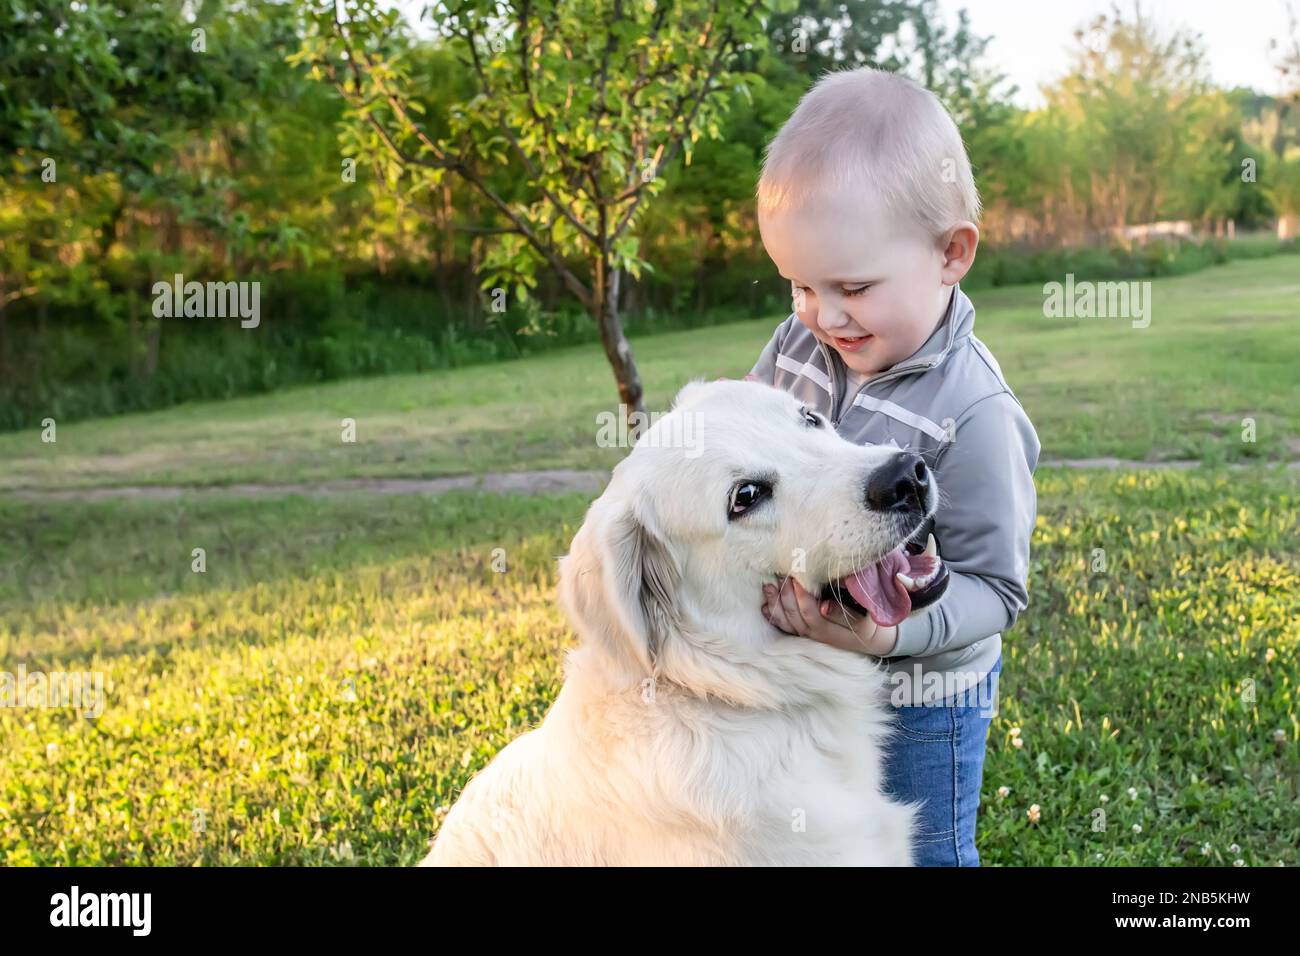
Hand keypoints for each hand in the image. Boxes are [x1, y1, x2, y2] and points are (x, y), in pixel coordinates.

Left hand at [761, 577, 898, 655]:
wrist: (872, 640)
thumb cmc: (868, 625)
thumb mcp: (864, 620)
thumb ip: (843, 614)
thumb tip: (823, 606)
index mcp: (829, 631)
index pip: (809, 614)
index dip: (801, 596)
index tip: (798, 578)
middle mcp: (814, 635)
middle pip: (794, 616)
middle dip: (785, 595)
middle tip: (781, 575)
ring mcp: (808, 636)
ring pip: (786, 622)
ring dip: (776, 604)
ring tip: (768, 586)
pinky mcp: (805, 633)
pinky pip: (785, 627)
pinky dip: (774, 616)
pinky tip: (765, 606)